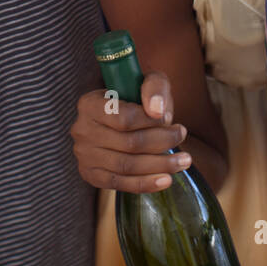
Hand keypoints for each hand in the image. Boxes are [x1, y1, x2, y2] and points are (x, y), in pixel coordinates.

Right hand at [70, 71, 191, 192]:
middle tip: (182, 136)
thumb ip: (154, 87)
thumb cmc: (135, 99)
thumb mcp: (146, 81)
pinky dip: (145, 184)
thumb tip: (157, 111)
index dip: (151, 122)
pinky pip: (120, 183)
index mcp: (89, 104)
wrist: (119, 121)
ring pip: (126, 166)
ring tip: (184, 161)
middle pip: (128, 143)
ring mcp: (84, 155)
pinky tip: (166, 180)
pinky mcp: (91, 175)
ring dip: (160, 165)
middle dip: (162, 142)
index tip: (170, 120)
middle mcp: (82, 130)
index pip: (124, 118)